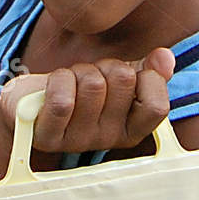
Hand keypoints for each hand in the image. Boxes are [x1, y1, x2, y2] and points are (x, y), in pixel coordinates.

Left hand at [0, 48, 175, 178]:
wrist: (33, 100)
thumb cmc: (80, 89)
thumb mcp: (118, 79)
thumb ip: (149, 71)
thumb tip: (165, 58)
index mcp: (131, 129)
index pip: (158, 107)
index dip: (148, 79)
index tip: (133, 73)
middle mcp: (108, 140)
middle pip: (122, 81)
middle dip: (105, 64)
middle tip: (93, 73)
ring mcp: (78, 141)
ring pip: (92, 85)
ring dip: (79, 70)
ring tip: (72, 80)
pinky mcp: (48, 138)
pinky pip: (62, 100)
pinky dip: (59, 80)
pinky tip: (56, 84)